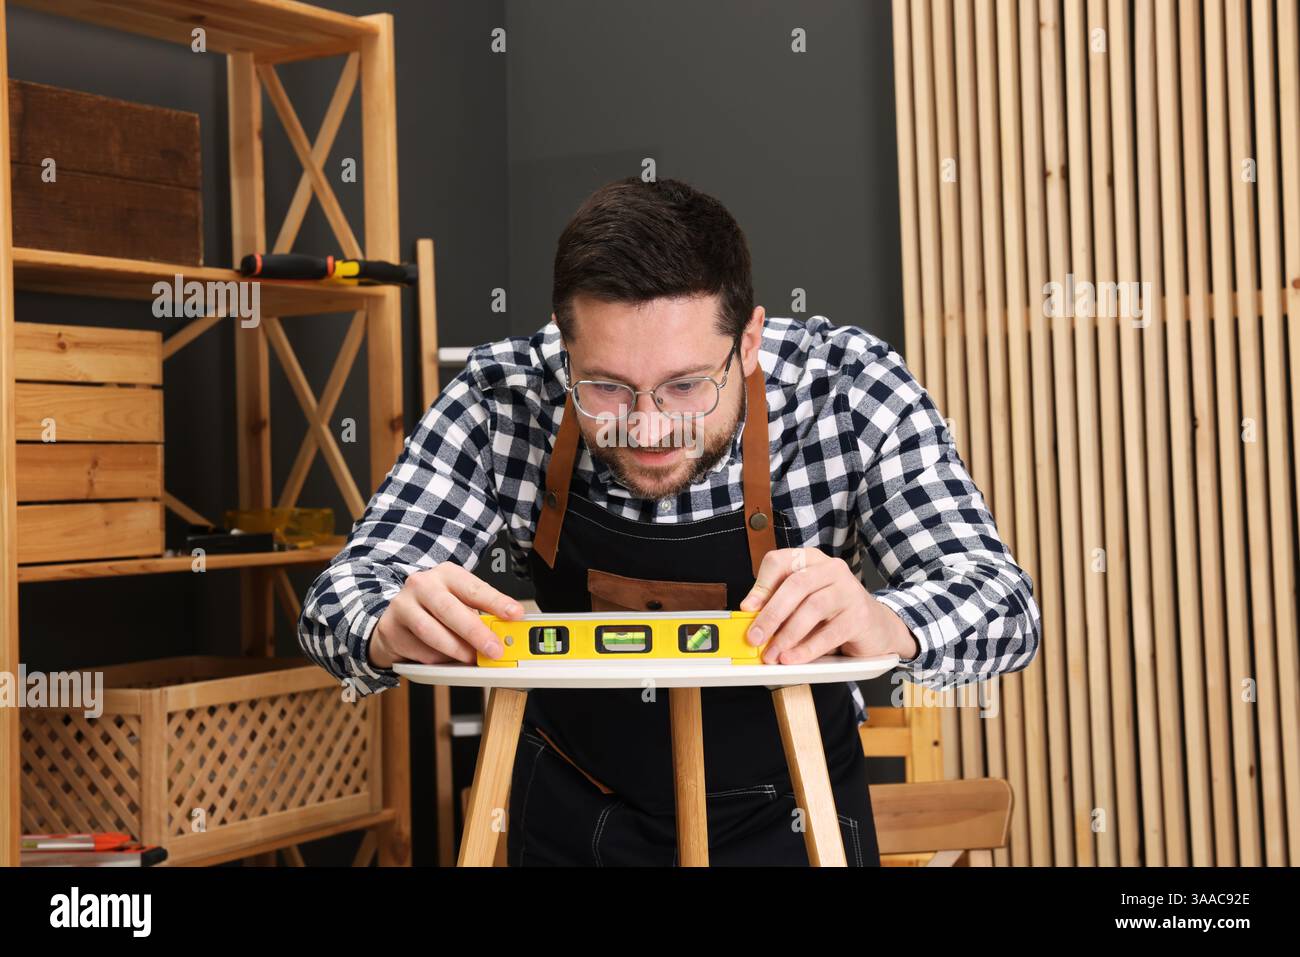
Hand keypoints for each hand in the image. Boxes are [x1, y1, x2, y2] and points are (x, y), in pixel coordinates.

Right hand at [368, 563, 523, 667]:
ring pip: (430, 632)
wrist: (396, 615)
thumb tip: (503, 634)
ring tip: (471, 659)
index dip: (497, 602)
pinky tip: (444, 658)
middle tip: (494, 650)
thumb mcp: (459, 601)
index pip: (474, 588)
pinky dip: (436, 658)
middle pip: (450, 609)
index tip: (515, 614)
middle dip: (475, 633)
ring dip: (455, 649)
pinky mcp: (391, 627)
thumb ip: (480, 615)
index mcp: (446, 574)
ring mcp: (403, 605)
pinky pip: (418, 648)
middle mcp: (423, 585)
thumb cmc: (435, 607)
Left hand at [738, 547, 918, 664]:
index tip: (747, 608)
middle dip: (771, 614)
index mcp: (811, 560)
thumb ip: (779, 604)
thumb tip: (750, 615)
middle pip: (795, 584)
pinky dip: (808, 648)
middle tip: (755, 637)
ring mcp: (849, 590)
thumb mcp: (803, 604)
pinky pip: (830, 633)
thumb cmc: (834, 614)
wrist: (878, 628)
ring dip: (787, 634)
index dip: (761, 585)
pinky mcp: (860, 615)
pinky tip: (793, 658)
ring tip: (773, 653)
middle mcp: (831, 569)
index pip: (780, 561)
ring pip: (812, 607)